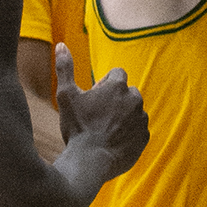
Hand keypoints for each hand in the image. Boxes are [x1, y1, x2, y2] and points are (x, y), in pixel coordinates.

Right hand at [55, 43, 147, 180]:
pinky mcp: (144, 137)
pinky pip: (139, 130)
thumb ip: (65, 67)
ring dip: (124, 116)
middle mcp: (135, 99)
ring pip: (134, 111)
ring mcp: (141, 119)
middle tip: (98, 116)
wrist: (89, 162)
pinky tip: (113, 141)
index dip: (104, 85)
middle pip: (127, 92)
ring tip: (105, 130)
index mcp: (118, 86)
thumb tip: (61, 44)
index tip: (94, 99)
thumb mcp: (66, 95)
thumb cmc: (77, 127)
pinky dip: (129, 133)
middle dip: (116, 99)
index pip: (117, 74)